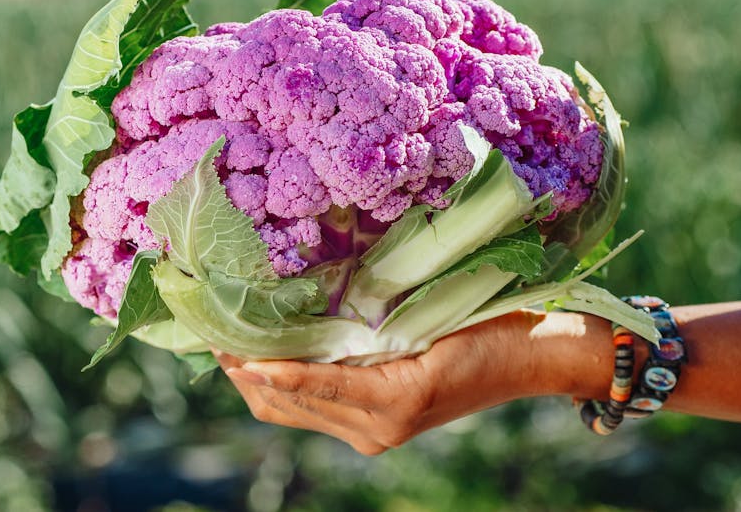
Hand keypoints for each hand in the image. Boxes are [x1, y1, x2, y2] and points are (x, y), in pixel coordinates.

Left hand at [216, 311, 563, 454]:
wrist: (531, 356)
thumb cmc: (490, 329)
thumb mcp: (433, 322)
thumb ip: (375, 328)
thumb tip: (309, 309)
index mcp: (393, 401)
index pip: (313, 386)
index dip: (269, 371)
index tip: (232, 353)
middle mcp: (377, 428)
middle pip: (289, 406)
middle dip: (245, 374)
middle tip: (209, 334)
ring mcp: (375, 433)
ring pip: (293, 414)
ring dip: (256, 383)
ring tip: (223, 345)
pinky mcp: (376, 427)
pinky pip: (314, 411)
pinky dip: (283, 388)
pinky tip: (262, 360)